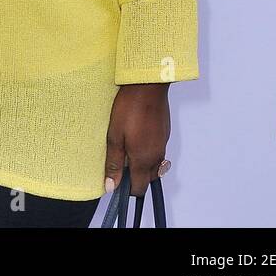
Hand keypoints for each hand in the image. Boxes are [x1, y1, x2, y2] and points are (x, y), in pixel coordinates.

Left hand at [104, 82, 170, 197]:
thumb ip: (114, 163)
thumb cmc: (129, 109)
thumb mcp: (114, 136)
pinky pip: (157, 150)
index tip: (115, 180)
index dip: (127, 189)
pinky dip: (146, 150)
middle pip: (147, 178)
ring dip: (140, 162)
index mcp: (144, 160)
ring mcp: (163, 144)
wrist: (148, 86)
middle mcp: (157, 156)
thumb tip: (111, 186)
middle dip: (134, 176)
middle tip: (117, 160)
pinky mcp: (164, 133)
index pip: (139, 188)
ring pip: (153, 164)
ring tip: (124, 146)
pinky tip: (135, 136)